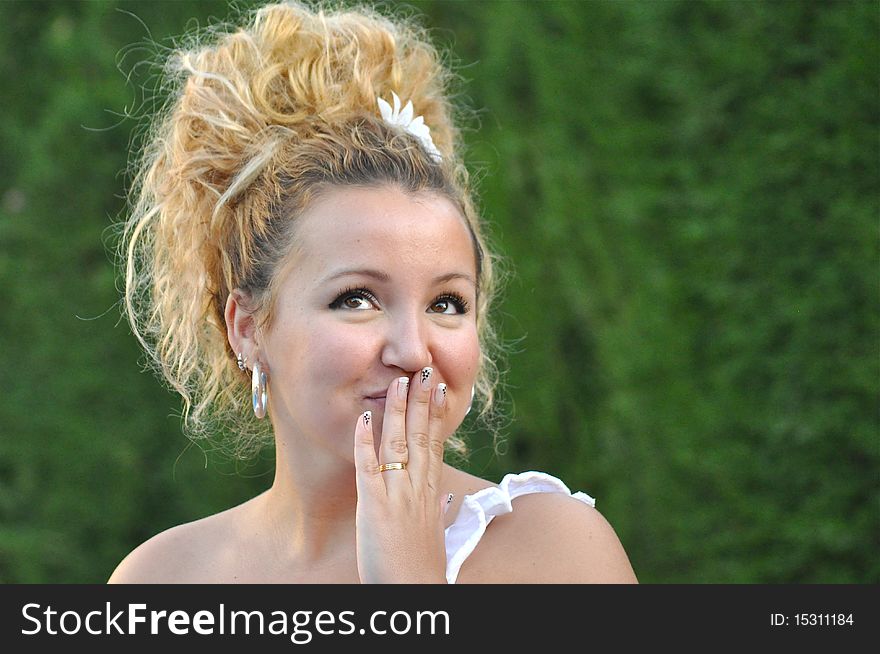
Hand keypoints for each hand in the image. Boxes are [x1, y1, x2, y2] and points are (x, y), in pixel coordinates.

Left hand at [354, 367, 449, 583]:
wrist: (413, 595)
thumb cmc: (422, 570)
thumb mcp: (437, 536)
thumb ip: (443, 511)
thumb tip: (452, 495)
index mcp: (432, 494)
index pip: (436, 445)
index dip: (437, 415)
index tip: (439, 389)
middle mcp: (418, 489)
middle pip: (421, 437)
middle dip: (422, 401)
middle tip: (423, 370)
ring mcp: (397, 496)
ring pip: (399, 445)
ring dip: (398, 412)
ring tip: (399, 382)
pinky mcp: (374, 508)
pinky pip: (368, 470)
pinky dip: (365, 443)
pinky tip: (362, 419)